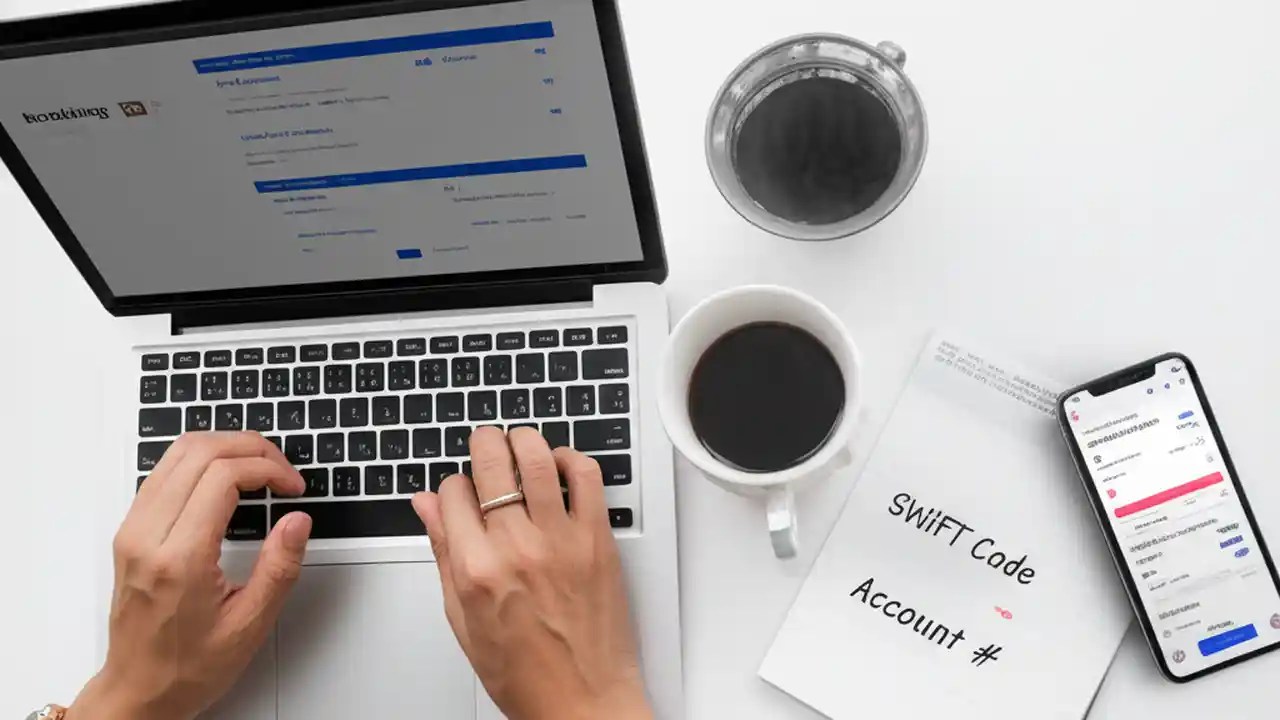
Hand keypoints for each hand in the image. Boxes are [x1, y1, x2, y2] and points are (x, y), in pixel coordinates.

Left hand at [69, 432, 312, 719]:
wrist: (138, 690)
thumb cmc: (187, 666)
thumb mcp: (249, 624)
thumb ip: (278, 568)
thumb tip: (298, 522)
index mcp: (178, 559)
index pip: (221, 476)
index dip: (267, 468)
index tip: (292, 486)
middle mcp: (147, 537)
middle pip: (198, 452)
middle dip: (250, 447)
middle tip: (281, 468)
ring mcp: (133, 530)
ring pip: (177, 453)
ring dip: (224, 447)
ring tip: (259, 465)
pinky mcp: (131, 530)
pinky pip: (164, 472)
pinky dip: (201, 461)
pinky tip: (228, 478)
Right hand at [413, 427, 651, 719]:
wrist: (581, 700)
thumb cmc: (524, 672)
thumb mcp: (463, 618)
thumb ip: (443, 552)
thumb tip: (426, 505)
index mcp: (475, 569)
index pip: (452, 491)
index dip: (451, 485)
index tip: (459, 492)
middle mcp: (516, 548)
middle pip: (492, 460)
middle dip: (483, 443)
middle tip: (485, 445)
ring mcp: (561, 540)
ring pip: (538, 457)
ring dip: (523, 441)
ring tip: (519, 445)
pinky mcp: (598, 539)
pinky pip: (587, 476)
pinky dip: (572, 458)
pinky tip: (560, 466)